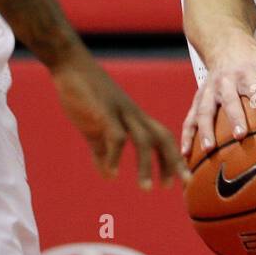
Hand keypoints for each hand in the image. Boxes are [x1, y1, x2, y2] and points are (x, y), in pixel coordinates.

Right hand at [50, 53, 182, 187]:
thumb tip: (110, 176)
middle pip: (163, 137)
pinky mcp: (104, 112)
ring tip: (147, 189)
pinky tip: (112, 173)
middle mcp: (134, 114)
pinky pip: (116, 135)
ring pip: (143, 140)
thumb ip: (103, 152)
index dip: (172, 159)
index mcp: (134, 118)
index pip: (162, 138)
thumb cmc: (84, 95)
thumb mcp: (95, 129)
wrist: (70, 65)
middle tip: (185, 183)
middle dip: (174, 161)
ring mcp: (121, 112)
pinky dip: (116, 156)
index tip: (180, 181)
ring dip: (147, 165)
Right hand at [180, 38, 255, 155]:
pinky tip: (186, 157)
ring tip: (209, 151)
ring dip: (205, 130)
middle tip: (242, 136)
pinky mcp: (198, 99)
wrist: (225, 43)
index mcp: (249, 73)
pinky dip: (187, 136)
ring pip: (204, 110)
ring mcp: (209, 90)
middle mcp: (227, 81)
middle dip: (234, 116)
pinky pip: (189, 118)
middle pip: (229, 99)